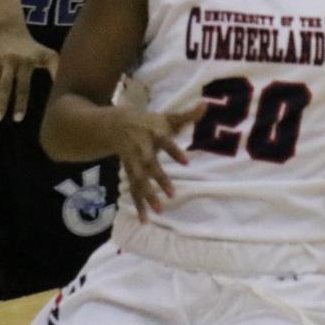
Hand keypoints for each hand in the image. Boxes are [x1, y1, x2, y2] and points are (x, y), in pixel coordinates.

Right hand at [0, 25, 57, 122]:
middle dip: (0, 104)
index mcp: (25, 63)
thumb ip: (57, 69)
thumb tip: (66, 87)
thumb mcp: (48, 55)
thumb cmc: (33, 49)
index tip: (18, 119)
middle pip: (3, 86)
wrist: (9, 32)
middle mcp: (9, 62)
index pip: (22, 86)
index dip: (20, 103)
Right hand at [110, 100, 206, 221]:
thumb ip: (188, 115)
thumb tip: (207, 104)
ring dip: (148, 196)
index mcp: (154, 135)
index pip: (165, 143)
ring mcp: (134, 163)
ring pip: (139, 181)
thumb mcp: (168, 117)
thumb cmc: (150, 122)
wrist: (117, 125)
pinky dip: (138, 205)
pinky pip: (133, 190)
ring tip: (159, 211)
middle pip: (150, 166)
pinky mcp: (129, 173)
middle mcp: (142, 150)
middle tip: (172, 194)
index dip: (174, 152)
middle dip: (159, 180)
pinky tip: (144, 219)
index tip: (186, 163)